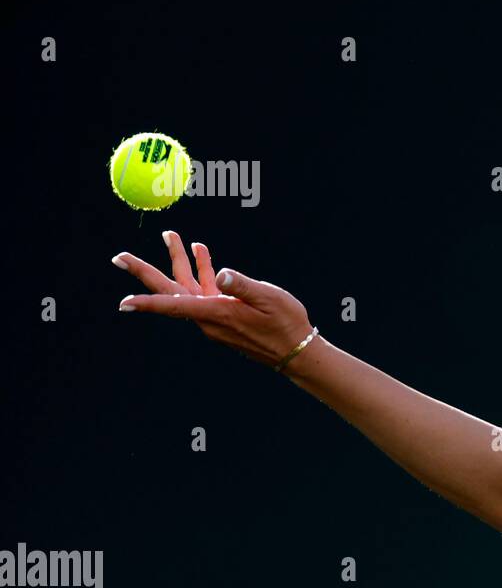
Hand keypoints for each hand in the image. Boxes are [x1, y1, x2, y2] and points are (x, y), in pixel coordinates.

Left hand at [113, 230, 315, 368]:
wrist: (296, 350)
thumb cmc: (286, 324)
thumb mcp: (269, 299)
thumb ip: (244, 285)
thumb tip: (222, 273)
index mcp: (217, 313)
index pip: (174, 305)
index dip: (147, 302)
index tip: (123, 302)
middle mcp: (209, 317)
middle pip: (170, 291)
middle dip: (145, 271)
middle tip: (119, 257)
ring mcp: (215, 317)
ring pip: (188, 287)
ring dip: (179, 262)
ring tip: (172, 237)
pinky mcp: (224, 315)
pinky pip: (205, 291)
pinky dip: (201, 271)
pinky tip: (203, 254)